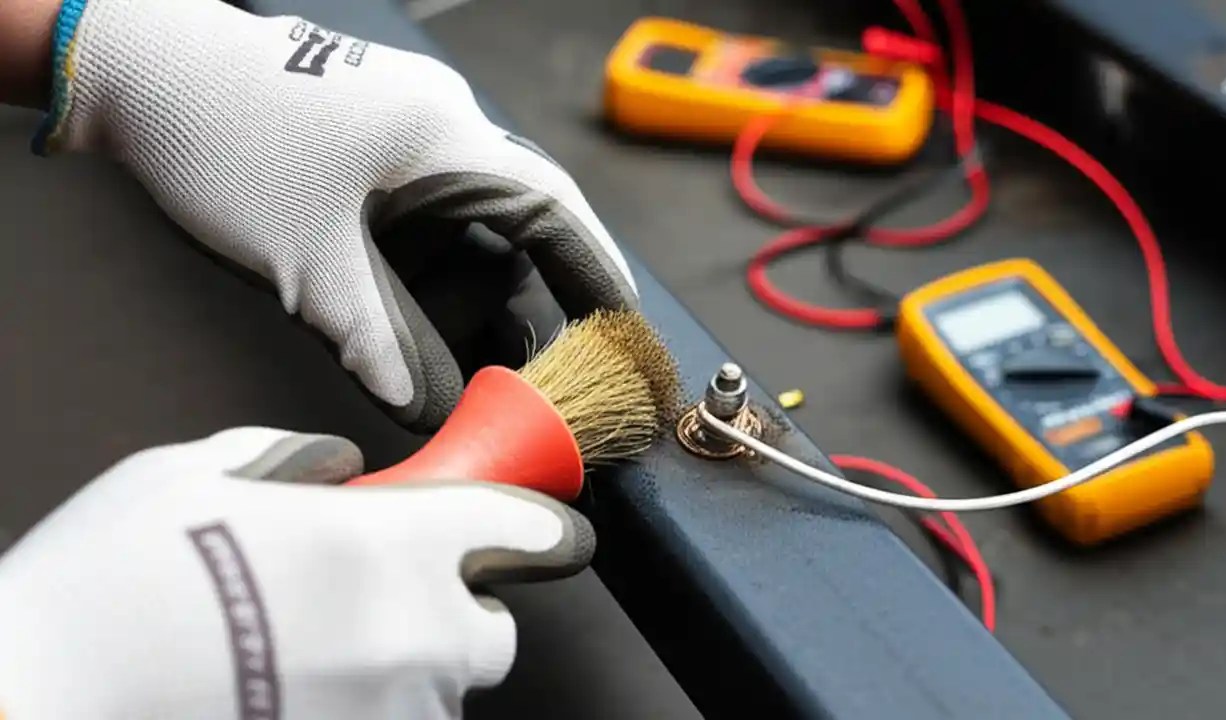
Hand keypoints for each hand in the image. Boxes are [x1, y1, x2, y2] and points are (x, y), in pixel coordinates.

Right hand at [0, 428, 593, 718]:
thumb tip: (338, 471)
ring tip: (312, 655)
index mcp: (387, 545)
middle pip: (495, 634)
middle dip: (459, 614)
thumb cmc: (109, 581)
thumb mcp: (194, 475)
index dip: (546, 529)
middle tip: (388, 600)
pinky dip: (367, 715)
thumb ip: (293, 462)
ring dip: (406, 672)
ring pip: (441, 696)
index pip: (526, 532)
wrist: (37, 702)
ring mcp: (387, 718)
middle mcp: (411, 639)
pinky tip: (293, 694)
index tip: (549, 533)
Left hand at [38, 0, 635, 430]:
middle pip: (509, 235)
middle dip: (515, 311)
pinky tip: (397, 326)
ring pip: (459, 236)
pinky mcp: (365, 154)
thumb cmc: (223, 142)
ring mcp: (401, 139)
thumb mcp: (307, 265)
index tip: (625, 335)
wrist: (135, 72)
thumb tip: (428, 414)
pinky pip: (416, 226)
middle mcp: (439, 133)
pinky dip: (416, 280)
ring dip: (455, 302)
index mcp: (446, 139)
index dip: (596, 278)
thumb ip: (378, 345)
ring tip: (446, 369)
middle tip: (527, 385)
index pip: (553, 212)